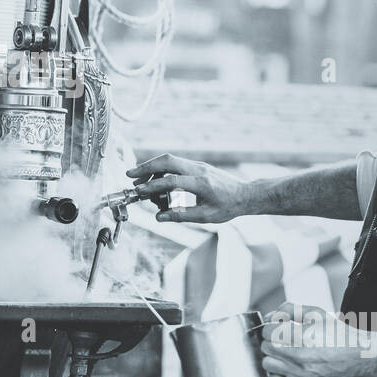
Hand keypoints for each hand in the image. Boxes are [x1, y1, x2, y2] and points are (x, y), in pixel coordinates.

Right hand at [125, 153, 249, 223]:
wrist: (245, 194)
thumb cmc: (228, 207)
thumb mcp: (205, 216)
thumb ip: (181, 216)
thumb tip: (159, 217)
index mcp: (201, 183)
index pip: (172, 181)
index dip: (153, 186)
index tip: (139, 192)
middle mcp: (198, 170)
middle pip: (168, 160)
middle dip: (146, 167)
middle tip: (131, 175)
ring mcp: (198, 165)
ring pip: (170, 159)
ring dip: (153, 167)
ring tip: (141, 182)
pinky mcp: (197, 165)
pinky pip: (176, 163)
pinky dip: (162, 169)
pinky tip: (155, 180)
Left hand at [259, 302, 376, 376]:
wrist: (359, 354)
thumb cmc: (339, 334)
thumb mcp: (316, 313)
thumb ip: (290, 310)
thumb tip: (270, 316)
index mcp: (303, 335)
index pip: (268, 331)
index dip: (271, 326)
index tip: (277, 326)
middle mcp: (301, 356)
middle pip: (267, 347)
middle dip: (271, 339)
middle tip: (281, 338)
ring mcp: (302, 372)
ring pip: (268, 365)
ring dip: (272, 356)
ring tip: (283, 352)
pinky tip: (281, 371)